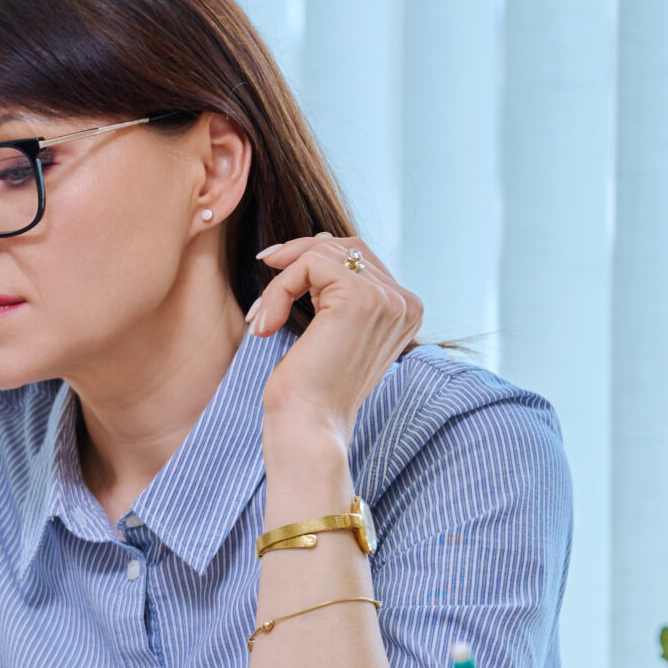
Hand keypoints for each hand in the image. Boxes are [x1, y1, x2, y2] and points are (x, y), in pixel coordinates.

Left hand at [244, 235, 423, 455]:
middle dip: (295, 261)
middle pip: (345, 246)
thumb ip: (335, 289)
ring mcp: (388, 298)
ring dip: (280, 284)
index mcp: (404, 309)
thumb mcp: (328, 329)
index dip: (309, 263)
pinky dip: (278, 290)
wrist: (309, 428)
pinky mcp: (360, 298)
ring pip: (321, 253)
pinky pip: (307, 265)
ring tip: (263, 322)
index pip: (358, 257)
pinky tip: (265, 325)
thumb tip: (318, 239)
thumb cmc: (310, 389)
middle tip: (264, 298)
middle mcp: (405, 301)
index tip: (274, 295)